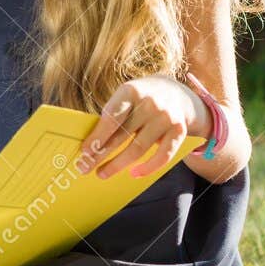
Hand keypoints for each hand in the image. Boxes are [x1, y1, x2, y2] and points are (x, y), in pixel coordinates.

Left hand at [74, 76, 207, 179]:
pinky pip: (162, 156)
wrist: (178, 93)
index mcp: (131, 91)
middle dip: (101, 154)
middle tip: (85, 168)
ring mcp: (166, 117)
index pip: (111, 117)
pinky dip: (147, 168)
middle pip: (122, 135)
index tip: (84, 152)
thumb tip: (90, 145)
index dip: (97, 137)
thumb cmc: (141, 100)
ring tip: (102, 173)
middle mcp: (150, 103)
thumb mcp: (126, 98)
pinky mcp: (180, 131)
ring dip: (118, 165)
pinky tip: (133, 174)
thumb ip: (112, 116)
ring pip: (138, 148)